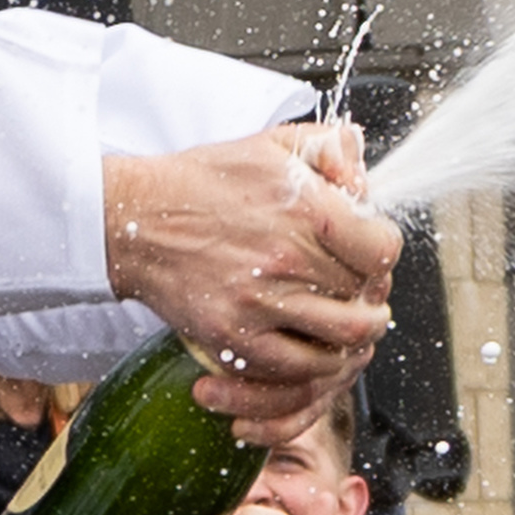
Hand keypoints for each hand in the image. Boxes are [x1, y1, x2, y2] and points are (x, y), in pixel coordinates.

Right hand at [103, 123, 397, 443]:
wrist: (132, 220)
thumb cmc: (200, 183)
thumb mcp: (268, 144)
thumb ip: (327, 147)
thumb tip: (363, 166)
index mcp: (304, 210)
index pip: (383, 250)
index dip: (380, 254)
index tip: (366, 254)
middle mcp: (286, 259)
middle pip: (366, 296)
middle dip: (365, 293)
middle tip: (351, 289)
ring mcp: (259, 303)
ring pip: (346, 340)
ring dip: (352, 335)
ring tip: (342, 322)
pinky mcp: (232, 338)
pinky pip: (298, 370)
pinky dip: (314, 364)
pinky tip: (310, 346)